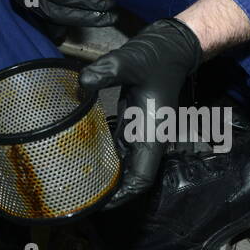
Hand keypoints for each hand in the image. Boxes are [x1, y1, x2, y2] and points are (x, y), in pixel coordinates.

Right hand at [0, 0, 116, 25]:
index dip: (85, 0)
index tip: (108, 1)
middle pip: (58, 13)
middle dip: (86, 17)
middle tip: (112, 16)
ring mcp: (24, 2)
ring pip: (53, 19)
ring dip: (79, 21)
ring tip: (104, 19)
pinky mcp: (27, 5)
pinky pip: (47, 20)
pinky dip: (66, 24)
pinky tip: (84, 21)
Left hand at [78, 18, 202, 209]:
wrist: (171, 45)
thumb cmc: (156, 56)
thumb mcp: (129, 61)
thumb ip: (106, 71)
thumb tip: (82, 82)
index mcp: (152, 134)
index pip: (140, 178)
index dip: (123, 195)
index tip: (99, 203)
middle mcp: (148, 137)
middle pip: (130, 176)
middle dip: (110, 190)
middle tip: (79, 195)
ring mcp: (141, 129)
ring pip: (124, 162)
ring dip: (106, 173)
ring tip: (77, 180)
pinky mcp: (133, 119)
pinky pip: (118, 145)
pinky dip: (104, 153)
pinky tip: (83, 153)